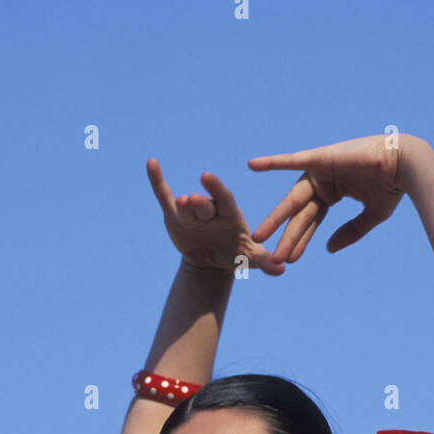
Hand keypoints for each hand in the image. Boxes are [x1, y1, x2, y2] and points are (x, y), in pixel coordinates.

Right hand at [146, 158, 285, 275]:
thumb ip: (264, 261)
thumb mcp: (249, 259)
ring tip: (180, 203)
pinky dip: (157, 181)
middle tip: (192, 200)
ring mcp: (191, 211)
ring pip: (186, 206)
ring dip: (183, 204)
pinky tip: (151, 163)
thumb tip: (281, 270)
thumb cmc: (234, 255)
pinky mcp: (174, 215)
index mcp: (230, 214)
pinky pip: (165, 196)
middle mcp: (211, 209)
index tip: (207, 178)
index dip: (217, 189)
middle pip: (205, 204)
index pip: (225, 199)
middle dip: (199, 203)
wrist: (212, 263)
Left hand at [248, 133, 417, 262]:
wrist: (406, 165)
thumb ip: (350, 232)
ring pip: (294, 200)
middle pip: (299, 214)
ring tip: (259, 235)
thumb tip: (328, 249)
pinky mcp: (322, 157)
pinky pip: (292, 160)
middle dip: (286, 236)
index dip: (301, 240)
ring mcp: (320, 168)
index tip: (289, 260)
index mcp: (333, 192)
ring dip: (277, 218)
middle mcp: (323, 180)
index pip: (311, 220)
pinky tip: (252, 165)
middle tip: (270, 254)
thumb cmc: (393, 186)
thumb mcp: (372, 216)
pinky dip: (273, 162)